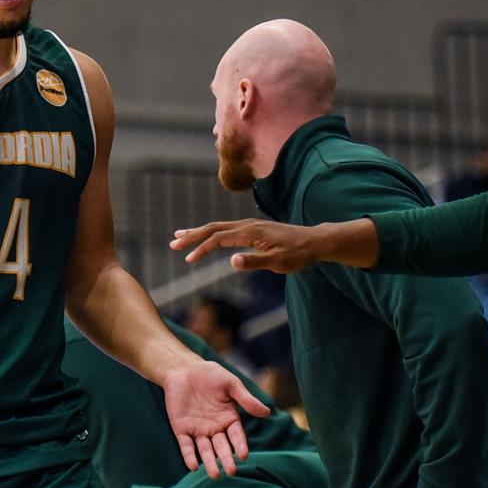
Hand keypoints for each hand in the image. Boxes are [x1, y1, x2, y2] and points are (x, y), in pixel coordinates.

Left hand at [163, 359, 271, 477]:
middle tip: (231, 472)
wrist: (184, 368)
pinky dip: (189, 455)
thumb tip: (267, 413)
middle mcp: (215, 428)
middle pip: (222, 446)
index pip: (236, 435)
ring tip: (215, 475)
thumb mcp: (231, 385)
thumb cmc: (211, 375)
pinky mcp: (181, 429)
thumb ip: (246, 400)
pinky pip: (186, 445)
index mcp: (229, 419)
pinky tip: (192, 466)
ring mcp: (198, 430)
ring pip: (205, 449)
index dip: (240, 445)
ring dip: (209, 462)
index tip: (243, 455)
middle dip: (226, 459)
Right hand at [170, 219, 318, 272]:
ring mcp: (249, 225)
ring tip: (180, 237)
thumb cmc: (297, 254)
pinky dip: (211, 232)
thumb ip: (254, 262)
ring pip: (218, 226)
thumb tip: (231, 261)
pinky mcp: (253, 229)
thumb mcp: (277, 263)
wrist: (313, 241)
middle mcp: (247, 225)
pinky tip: (206, 237)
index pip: (219, 239)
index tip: (189, 260)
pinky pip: (226, 228)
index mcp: (250, 232)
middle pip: (213, 228)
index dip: (202, 249)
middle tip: (173, 244)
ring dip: (198, 232)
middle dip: (192, 236)